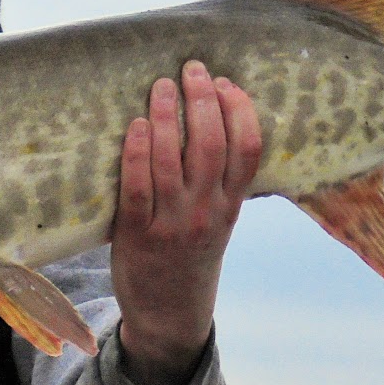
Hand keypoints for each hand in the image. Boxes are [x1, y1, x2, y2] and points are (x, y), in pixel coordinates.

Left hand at [111, 60, 261, 384]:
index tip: (226, 82)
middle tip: (191, 69)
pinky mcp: (138, 235)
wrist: (169, 315)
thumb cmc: (190, 256)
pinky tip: (135, 126)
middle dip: (202, 101)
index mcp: (231, 206)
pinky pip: (139, 188)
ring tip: (160, 86)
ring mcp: (173, 224)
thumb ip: (220, 181)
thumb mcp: (218, 220)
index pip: (248, 151)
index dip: (240, 111)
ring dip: (167, 116)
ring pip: (173, 161)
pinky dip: (137, 153)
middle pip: (211, 147)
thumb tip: (213, 119)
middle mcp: (207, 213)